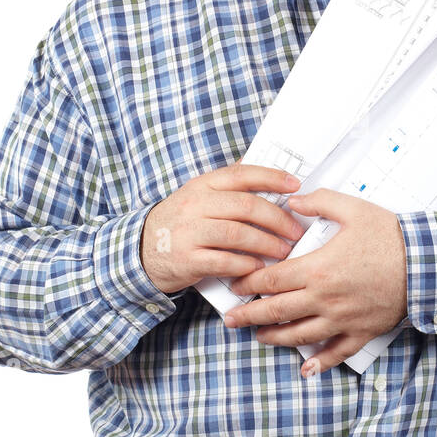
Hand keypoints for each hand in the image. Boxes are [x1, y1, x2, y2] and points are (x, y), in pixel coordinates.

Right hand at [139, 163, 306, 296]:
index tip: (295, 185)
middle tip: (295, 231)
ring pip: (238, 235)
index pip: (241, 175)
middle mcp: (195, 205)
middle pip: (246, 206)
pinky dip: (246, 265)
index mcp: (202, 186)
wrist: (141, 251)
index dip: (271, 178)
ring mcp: (189, 233)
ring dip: (267, 244)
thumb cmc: (180, 222)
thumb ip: (227, 184)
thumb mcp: (197, 195)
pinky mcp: (188, 260)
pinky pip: (224, 262)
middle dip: (277, 219)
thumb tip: (264, 168)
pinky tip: (259, 268)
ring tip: (284, 251)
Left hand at [223, 187, 407, 374]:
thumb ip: (319, 201)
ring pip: (299, 335)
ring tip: (259, 336)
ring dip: (274, 338)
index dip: (248, 284)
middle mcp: (324, 298)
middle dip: (249, 316)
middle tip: (231, 319)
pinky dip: (319, 363)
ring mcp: (342, 319)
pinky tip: (306, 369)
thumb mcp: (353, 208)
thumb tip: (293, 200)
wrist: (427, 264)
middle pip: (276, 312)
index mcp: (317, 268)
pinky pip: (336, 352)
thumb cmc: (390, 235)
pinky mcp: (361, 331)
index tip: (235, 286)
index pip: (271, 280)